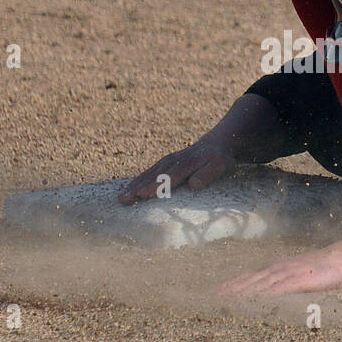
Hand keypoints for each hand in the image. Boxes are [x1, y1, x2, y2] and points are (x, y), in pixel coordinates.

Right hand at [118, 138, 236, 203]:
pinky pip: (149, 172)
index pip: (169, 177)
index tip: (143, 194)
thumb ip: (206, 174)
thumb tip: (193, 185)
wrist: (216, 142)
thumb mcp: (218, 165)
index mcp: (186, 164)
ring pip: (148, 174)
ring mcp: (167, 161)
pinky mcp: (164, 163)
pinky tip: (129, 189)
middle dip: (138, 188)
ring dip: (134, 185)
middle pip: (153, 176)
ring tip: (122, 198)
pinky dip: (138, 180)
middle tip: (123, 199)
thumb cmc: (217, 158)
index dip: (156, 186)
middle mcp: (173, 161)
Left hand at [215, 250, 341, 296]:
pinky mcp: (297, 280)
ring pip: (257, 286)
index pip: (244, 279)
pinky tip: (253, 303)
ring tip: (223, 304)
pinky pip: (278, 290)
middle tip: (207, 302)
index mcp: (271, 270)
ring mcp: (285, 274)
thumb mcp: (292, 279)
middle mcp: (274, 270)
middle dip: (226, 292)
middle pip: (245, 282)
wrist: (337, 261)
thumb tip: (264, 301)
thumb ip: (279, 287)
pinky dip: (264, 296)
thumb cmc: (315, 273)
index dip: (227, 288)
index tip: (209, 296)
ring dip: (239, 295)